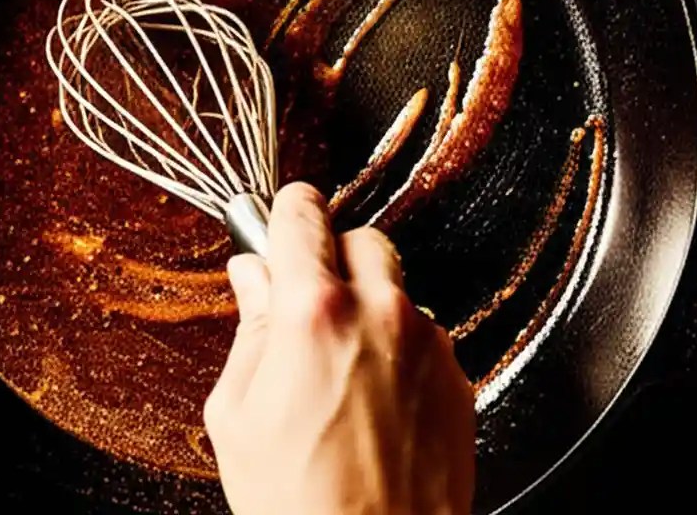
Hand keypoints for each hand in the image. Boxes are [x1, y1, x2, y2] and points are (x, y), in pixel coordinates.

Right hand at [204, 182, 475, 514]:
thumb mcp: (237, 416)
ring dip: (371, 307)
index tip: (283, 214)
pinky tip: (375, 399)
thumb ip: (250, 329)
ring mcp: (428, 345)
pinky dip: (402, 349)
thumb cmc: (302, 505)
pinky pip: (425, 337)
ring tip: (342, 369)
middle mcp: (381, 315)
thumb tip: (251, 278)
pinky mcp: (458, 377)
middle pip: (361, 238)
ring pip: (398, 289)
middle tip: (308, 298)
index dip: (288, 211)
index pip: (303, 216)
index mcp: (314, 314)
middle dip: (333, 257)